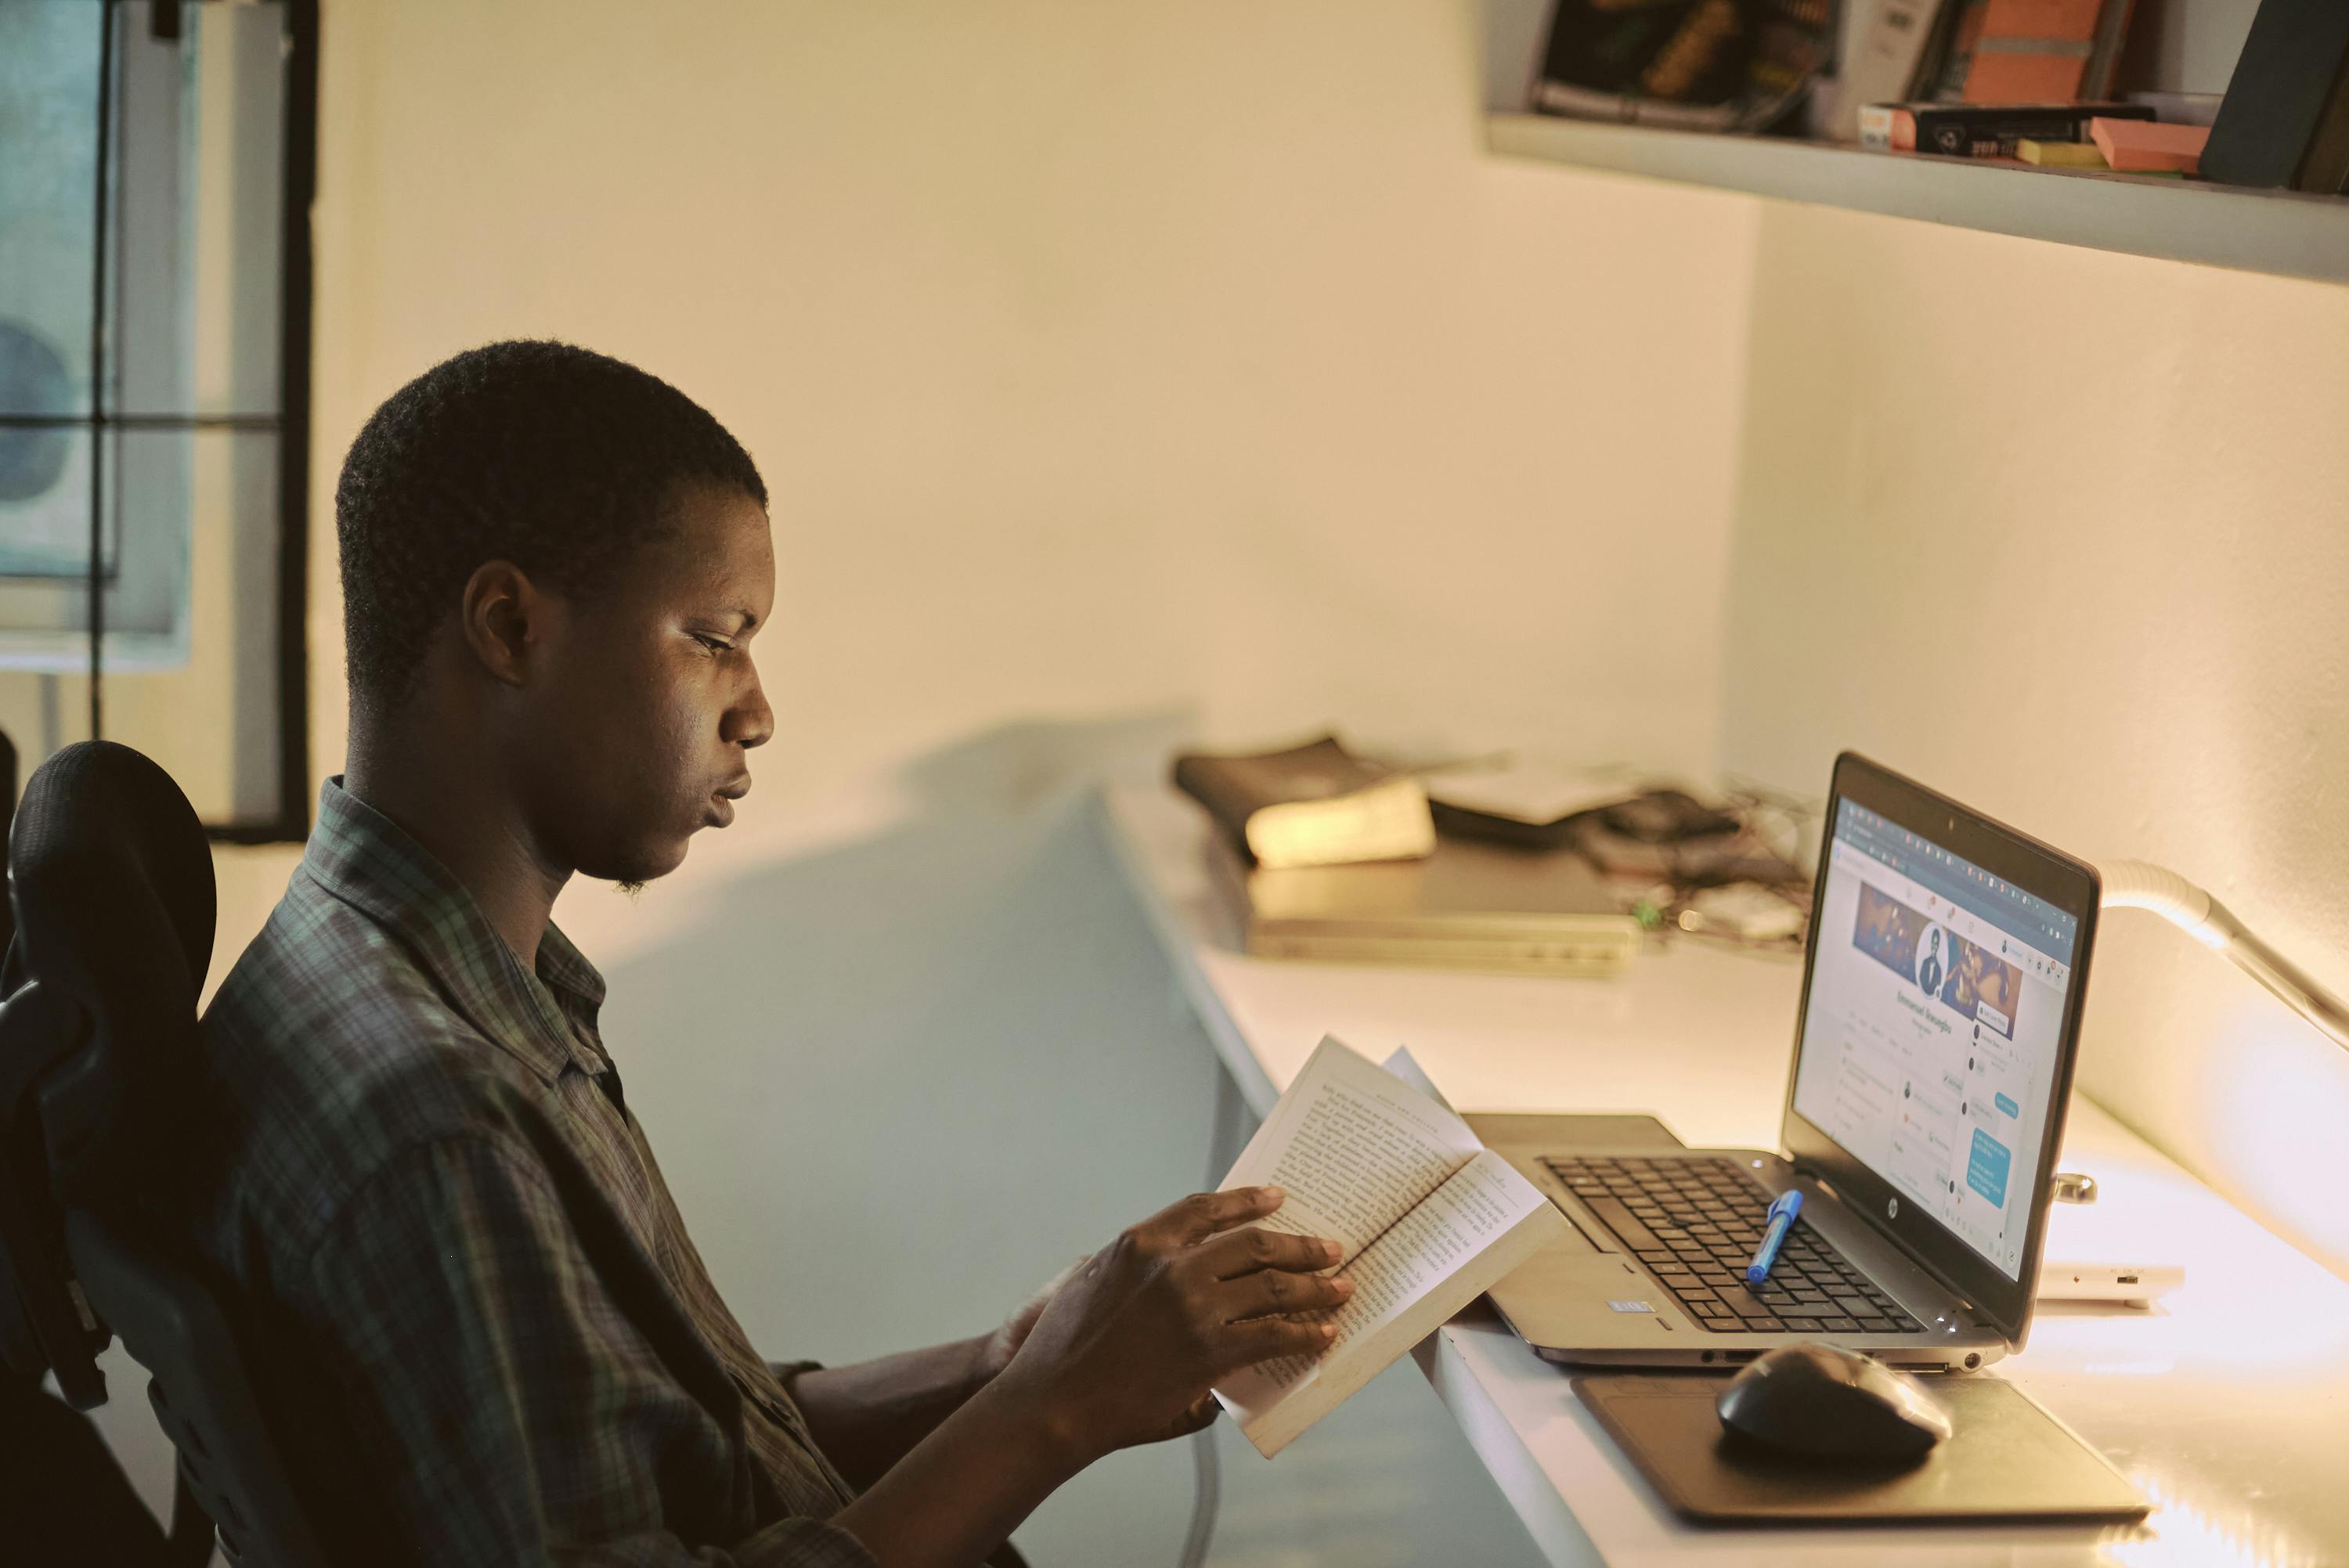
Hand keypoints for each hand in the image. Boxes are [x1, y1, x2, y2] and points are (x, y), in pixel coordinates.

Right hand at [991, 1186, 1350, 1459]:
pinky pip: (1272, 1335)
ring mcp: (1193, 1309)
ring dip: (1315, 1286)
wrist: (1052, 1403)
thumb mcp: (1090, 1281)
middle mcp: (1172, 1266)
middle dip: (1300, 1245)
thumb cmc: (1062, 1348)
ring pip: (1272, 1287)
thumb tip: (1182, 1276)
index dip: (1247, 1201)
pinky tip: (1321, 1333)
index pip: (1207, 1209)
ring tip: (1341, 1287)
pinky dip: (1304, 1332)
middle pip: (1253, 1244)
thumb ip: (1138, 1271)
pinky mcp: (1208, 1353)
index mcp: (1142, 1242)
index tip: (1278, 1198)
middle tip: (1330, 1248)